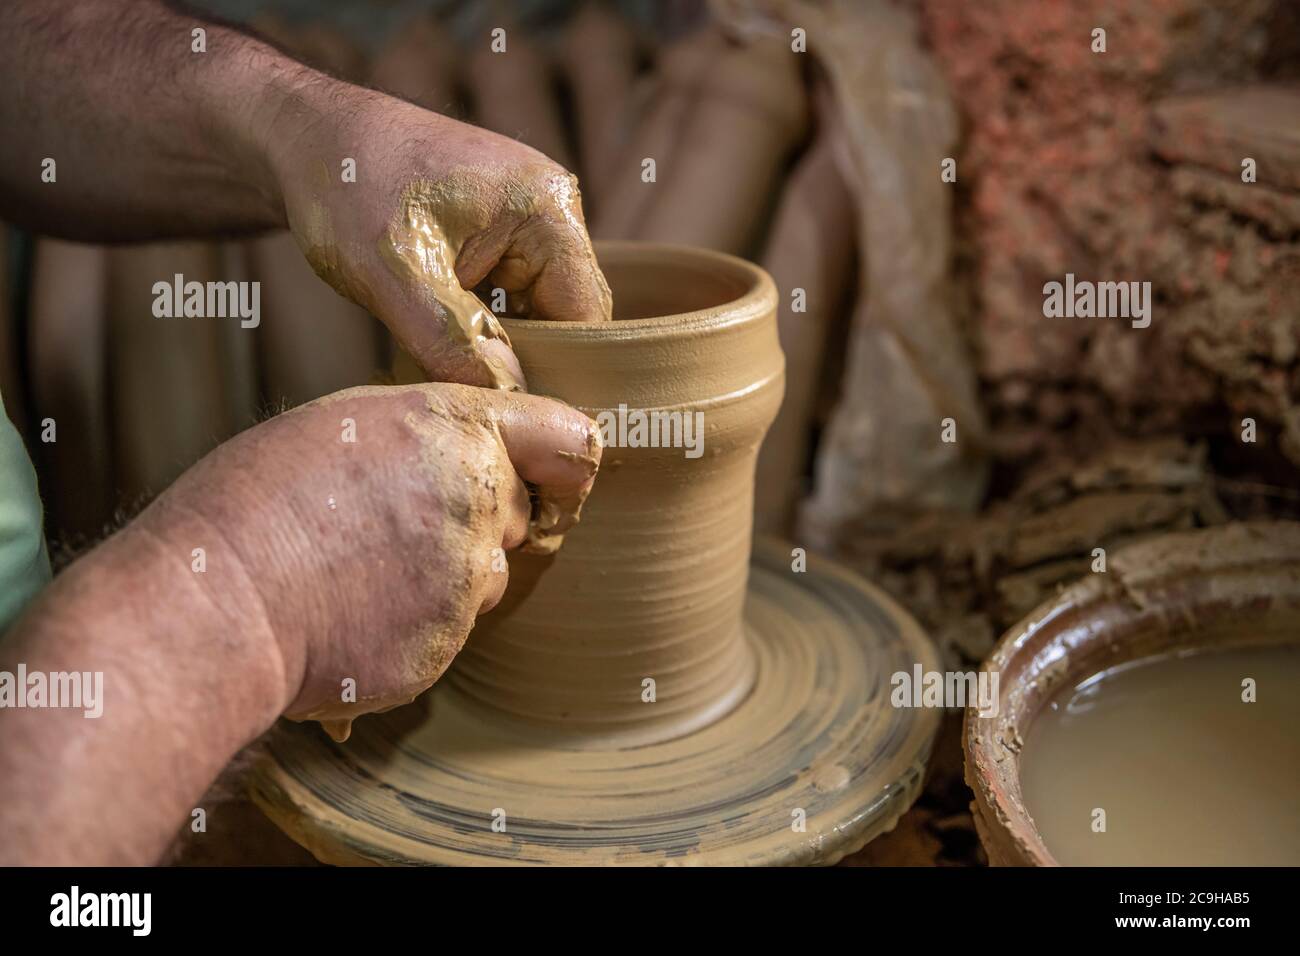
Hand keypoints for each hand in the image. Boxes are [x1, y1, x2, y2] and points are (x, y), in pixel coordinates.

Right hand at [160, 382, 600, 738]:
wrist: (216, 605)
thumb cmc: (256, 504)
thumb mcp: (342, 425)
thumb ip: (426, 435)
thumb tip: (467, 453)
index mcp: (452, 430)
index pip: (565, 438)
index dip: (558, 457)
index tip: (549, 473)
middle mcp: (476, 500)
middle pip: (518, 512)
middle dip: (477, 519)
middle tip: (390, 524)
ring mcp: (467, 578)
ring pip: (488, 577)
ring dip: (448, 577)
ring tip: (360, 570)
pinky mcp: (449, 643)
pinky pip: (452, 630)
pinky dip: (416, 626)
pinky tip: (354, 612)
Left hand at [266, 86, 612, 389]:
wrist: (306, 135)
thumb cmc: (347, 186)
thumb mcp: (393, 272)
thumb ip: (452, 340)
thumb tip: (510, 398)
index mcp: (548, 209)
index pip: (586, 316)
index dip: (562, 371)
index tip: (521, 416)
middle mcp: (551, 209)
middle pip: (568, 315)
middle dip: (530, 360)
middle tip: (483, 403)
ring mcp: (526, 219)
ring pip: (536, 311)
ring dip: (504, 347)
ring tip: (457, 373)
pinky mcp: (499, 232)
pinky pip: (510, 297)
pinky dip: (484, 327)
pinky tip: (447, 345)